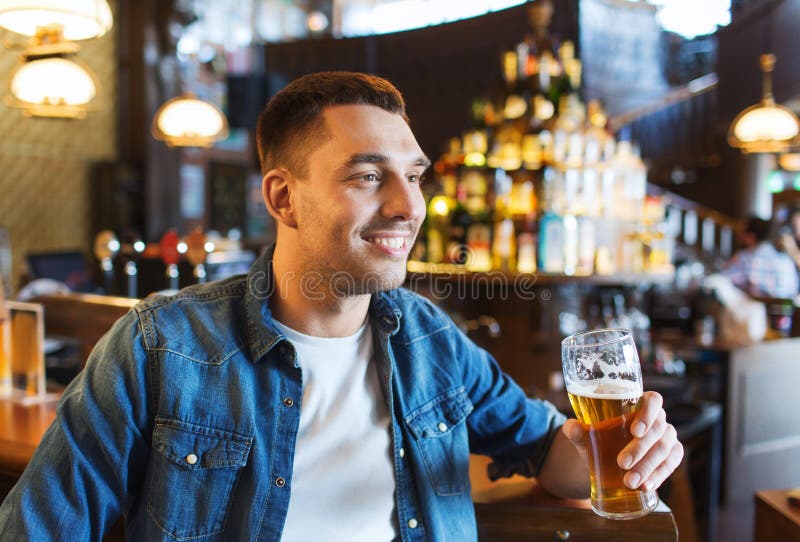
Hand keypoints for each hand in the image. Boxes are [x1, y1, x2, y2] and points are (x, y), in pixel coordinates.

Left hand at [561, 391, 683, 491]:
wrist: (604, 461)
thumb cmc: (597, 440)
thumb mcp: (585, 436)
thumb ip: (576, 430)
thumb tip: (572, 427)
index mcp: (638, 404)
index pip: (653, 400)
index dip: (648, 413)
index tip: (635, 430)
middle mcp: (657, 418)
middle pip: (657, 429)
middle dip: (640, 448)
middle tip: (622, 463)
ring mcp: (667, 437)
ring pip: (664, 449)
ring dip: (648, 466)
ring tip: (629, 482)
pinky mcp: (672, 455)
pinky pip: (671, 464)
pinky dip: (659, 476)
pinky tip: (645, 486)